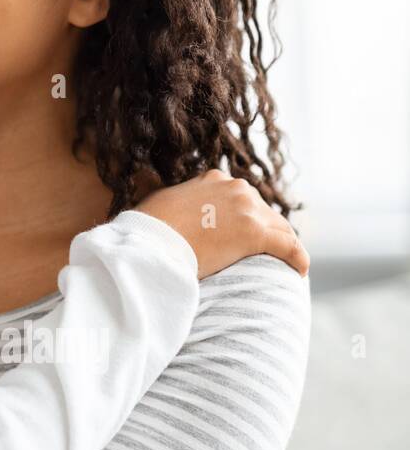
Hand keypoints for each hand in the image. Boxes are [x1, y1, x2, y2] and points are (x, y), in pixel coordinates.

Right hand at [135, 169, 308, 278]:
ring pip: (279, 227)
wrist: (150, 240)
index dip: (245, 216)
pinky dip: (297, 258)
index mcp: (214, 179)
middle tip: (262, 252)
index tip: (242, 232)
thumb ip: (178, 202)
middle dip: (265, 230)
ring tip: (282, 263)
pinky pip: (288, 246)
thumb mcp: (162, 202)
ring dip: (281, 244)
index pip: (241, 197)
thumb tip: (173, 211)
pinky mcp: (255, 233)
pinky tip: (300, 271)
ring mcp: (246, 209)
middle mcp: (235, 188)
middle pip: (263, 211)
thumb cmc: (149, 227)